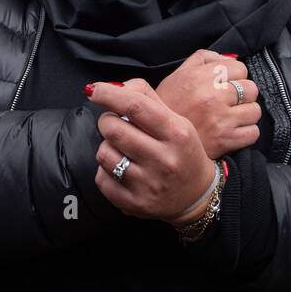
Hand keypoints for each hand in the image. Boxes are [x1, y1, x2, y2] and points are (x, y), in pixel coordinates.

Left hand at [89, 80, 216, 224]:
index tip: (93, 89)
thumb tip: (113, 87)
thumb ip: (145, 97)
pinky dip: (106, 171)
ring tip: (122, 150)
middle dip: (107, 121)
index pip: (135, 105)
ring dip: (107, 146)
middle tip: (116, 124)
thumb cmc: (182, 151)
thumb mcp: (175, 120)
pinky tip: (122, 170)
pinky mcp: (134, 203)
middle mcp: (164, 159)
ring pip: (104, 153)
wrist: (197, 196)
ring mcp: (148, 184)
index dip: (109, 94)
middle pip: (113, 129)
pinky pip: (101, 179)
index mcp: (176, 133)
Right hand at [156, 50, 260, 158]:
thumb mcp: (176, 75)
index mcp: (200, 76)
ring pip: (254, 110)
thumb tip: (229, 58)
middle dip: (242, 95)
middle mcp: (212, 95)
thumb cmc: (167, 107)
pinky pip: (253, 132)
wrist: (155, 141)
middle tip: (229, 103)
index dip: (234, 77)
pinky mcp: (226, 140)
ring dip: (245, 115)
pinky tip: (232, 132)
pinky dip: (246, 133)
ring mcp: (221, 118)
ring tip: (231, 118)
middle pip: (251, 88)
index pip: (240, 68)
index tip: (226, 86)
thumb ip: (202, 59)